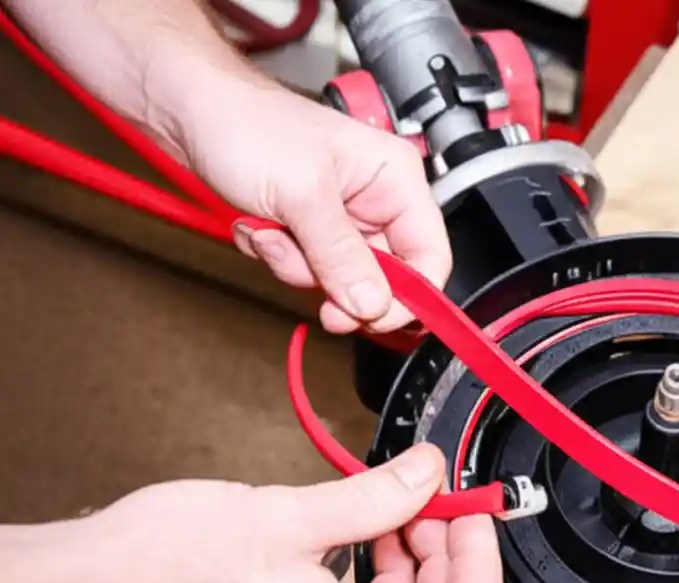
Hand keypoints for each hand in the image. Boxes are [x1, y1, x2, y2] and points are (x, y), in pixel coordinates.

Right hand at [88, 444, 501, 582]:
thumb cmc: (168, 571)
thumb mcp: (298, 515)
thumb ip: (382, 495)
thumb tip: (427, 473)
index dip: (479, 550)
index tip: (469, 506)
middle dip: (441, 550)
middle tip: (430, 493)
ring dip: (407, 562)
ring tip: (393, 506)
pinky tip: (360, 536)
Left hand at [179, 84, 448, 333]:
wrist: (190, 110)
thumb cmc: (248, 124)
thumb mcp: (303, 195)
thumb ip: (341, 256)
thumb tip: (373, 304)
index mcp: (396, 179)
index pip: (431, 256)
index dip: (410, 296)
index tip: (374, 318)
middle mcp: (377, 199)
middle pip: (386, 276)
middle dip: (339, 282)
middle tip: (312, 281)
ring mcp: (342, 215)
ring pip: (341, 277)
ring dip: (298, 266)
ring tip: (272, 231)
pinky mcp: (309, 227)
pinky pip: (307, 268)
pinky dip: (277, 255)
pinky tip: (259, 224)